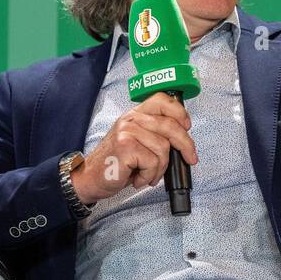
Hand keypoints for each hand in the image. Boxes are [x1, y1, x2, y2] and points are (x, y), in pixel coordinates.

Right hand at [71, 92, 197, 203]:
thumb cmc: (116, 162)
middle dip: (186, 145)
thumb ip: (155, 134)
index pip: (162, 101)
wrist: (90, 178)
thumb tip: (183, 139)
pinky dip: (149, 175)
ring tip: (147, 173)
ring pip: (163, 148)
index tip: (187, 127)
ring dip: (159, 168)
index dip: (180, 112)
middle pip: (171, 126)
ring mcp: (127, 131)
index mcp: (135, 114)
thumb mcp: (136, 142)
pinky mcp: (125, 146)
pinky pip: (153, 162)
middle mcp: (131, 119)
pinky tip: (137, 178)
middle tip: (190, 158)